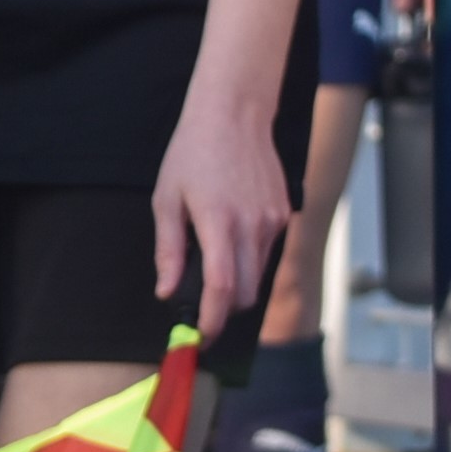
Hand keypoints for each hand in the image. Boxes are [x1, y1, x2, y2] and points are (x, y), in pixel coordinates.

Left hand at [151, 94, 290, 341]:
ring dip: (238, 287)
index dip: (211, 319)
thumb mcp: (166, 198)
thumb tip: (167, 291)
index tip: (200, 337)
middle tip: (201, 312)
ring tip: (213, 270)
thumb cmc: (193, 153)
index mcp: (218, 221)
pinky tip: (232, 242)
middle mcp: (252, 225)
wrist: (234, 114)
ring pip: (258, 276)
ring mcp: (273, 221)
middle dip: (223, 311)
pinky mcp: (284, 215)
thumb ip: (168, 250)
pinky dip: (249, 262)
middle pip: (245, 293)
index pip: (221, 286)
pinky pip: (267, 253)